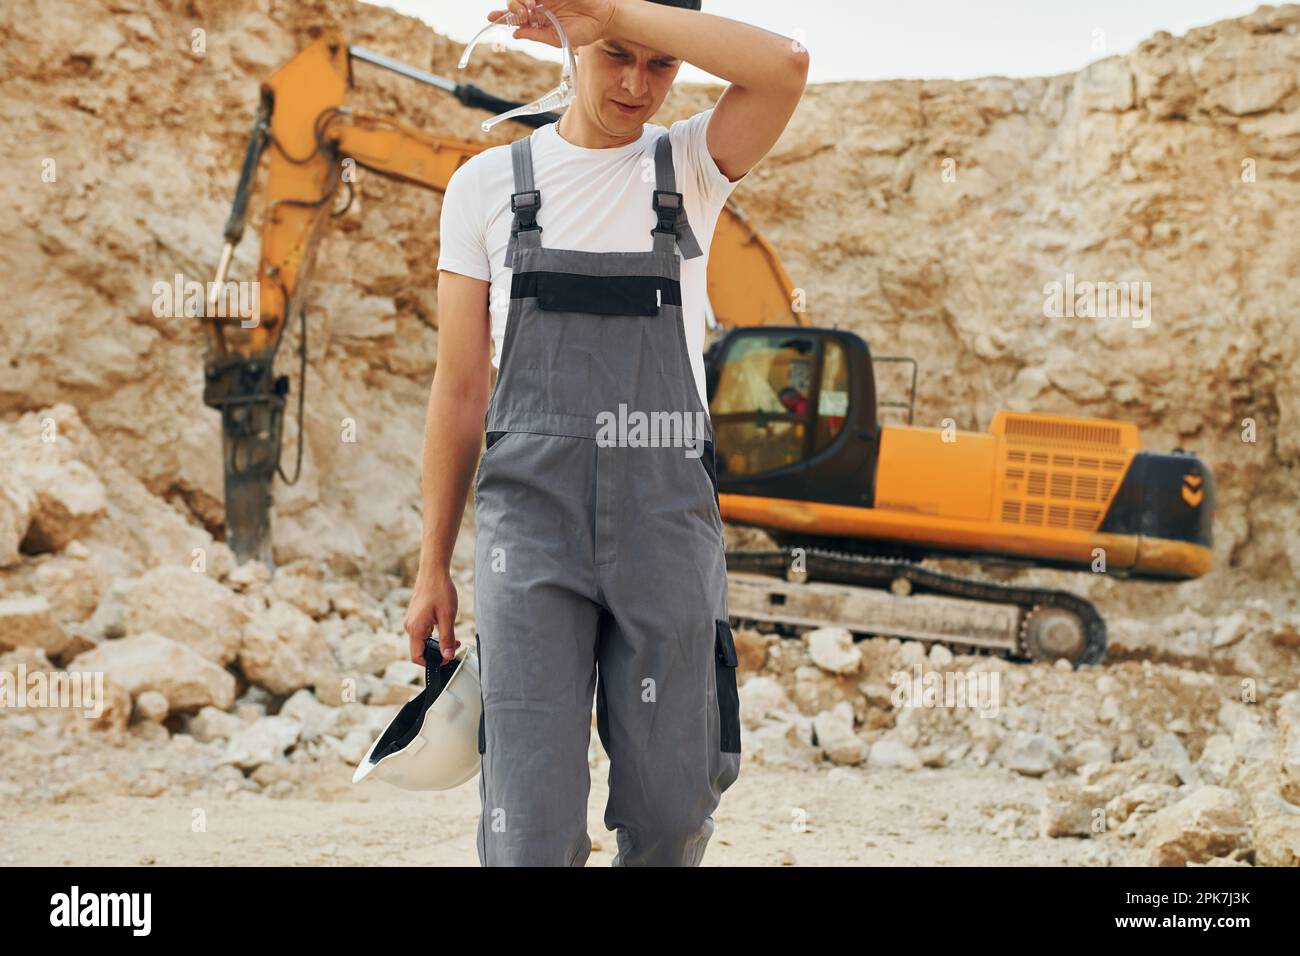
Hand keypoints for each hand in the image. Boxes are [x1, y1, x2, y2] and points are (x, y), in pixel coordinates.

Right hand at [404, 571, 459, 665]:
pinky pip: (423, 632)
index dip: (431, 662)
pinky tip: (445, 628)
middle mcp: (410, 626)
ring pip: (423, 641)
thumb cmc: (440, 590)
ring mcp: (411, 621)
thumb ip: (447, 638)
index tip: (446, 659)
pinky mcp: (415, 617)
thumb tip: (447, 656)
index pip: (417, 657)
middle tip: (455, 646)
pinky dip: (434, 635)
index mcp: (415, 629)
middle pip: (421, 650)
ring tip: (454, 638)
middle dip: (438, 652)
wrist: (433, 572)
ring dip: (438, 643)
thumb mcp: (447, 616)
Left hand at [490, 0, 616, 49]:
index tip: (491, 17)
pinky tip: (533, 1)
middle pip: (515, 2)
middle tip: (522, 14)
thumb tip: (515, 34)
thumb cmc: (583, 31)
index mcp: (538, 20)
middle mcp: (539, 5)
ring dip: (519, 0)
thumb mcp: (556, 39)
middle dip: (512, 8)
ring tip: (529, 7)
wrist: (603, 19)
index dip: (502, 17)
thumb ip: (536, 35)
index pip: (516, 17)